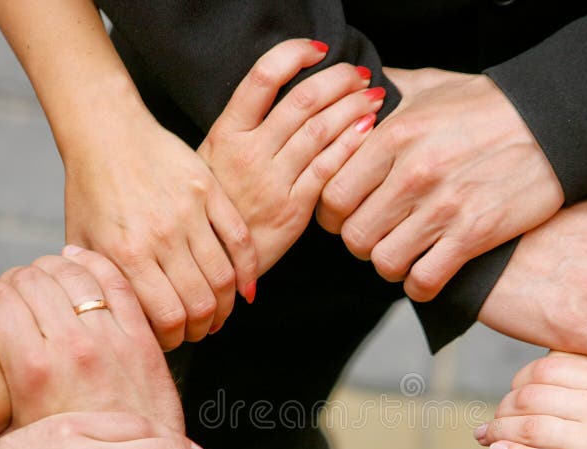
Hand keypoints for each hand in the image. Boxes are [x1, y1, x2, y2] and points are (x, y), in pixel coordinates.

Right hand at [0, 248, 182, 432]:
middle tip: (16, 294)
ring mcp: (112, 341)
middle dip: (14, 279)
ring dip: (51, 269)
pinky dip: (94, 265)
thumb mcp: (18, 433)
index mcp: (33, 371)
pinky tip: (81, 265)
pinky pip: (117, 282)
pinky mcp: (142, 340)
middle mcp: (73, 349)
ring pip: (71, 273)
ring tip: (45, 281)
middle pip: (30, 278)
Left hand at [62, 86, 258, 347]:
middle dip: (202, 329)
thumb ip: (98, 283)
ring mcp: (189, 213)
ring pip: (224, 279)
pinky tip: (246, 290)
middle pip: (200, 305)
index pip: (166, 319)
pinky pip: (240, 242)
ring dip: (226, 307)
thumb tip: (118, 319)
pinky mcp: (209, 192)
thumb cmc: (91, 189)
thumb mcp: (80, 241)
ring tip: (219, 314)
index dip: (175, 340)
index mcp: (125, 254)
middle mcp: (160, 237)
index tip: (174, 340)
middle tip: (199, 331)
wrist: (106, 132)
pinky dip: (249, 272)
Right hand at [199, 39, 385, 280]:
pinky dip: (352, 144)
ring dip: (353, 108)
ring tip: (373, 98)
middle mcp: (249, 152)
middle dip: (339, 80)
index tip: (318, 51)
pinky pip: (328, 168)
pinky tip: (368, 131)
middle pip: (302, 100)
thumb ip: (245, 127)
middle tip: (358, 74)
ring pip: (320, 130)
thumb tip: (286, 93)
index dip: (294, 55)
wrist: (218, 260)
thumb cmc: (220, 206)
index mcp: (226, 132)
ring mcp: (272, 181)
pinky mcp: (294, 208)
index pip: (262, 77)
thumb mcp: (214, 159)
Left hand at [317, 68, 562, 301]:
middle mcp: (414, 172)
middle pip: (355, 236)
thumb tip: (349, 95)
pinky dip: (420, 285)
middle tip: (378, 235)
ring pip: (384, 263)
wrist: (555, 122)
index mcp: (394, 135)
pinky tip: (427, 271)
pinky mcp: (474, 234)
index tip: (347, 216)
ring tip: (403, 255)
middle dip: (361, 243)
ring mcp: (445, 207)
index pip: (334, 195)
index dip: (333, 215)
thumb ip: (385, 95)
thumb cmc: (489, 106)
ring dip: (390, 267)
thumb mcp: (430, 86)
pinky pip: (424, 281)